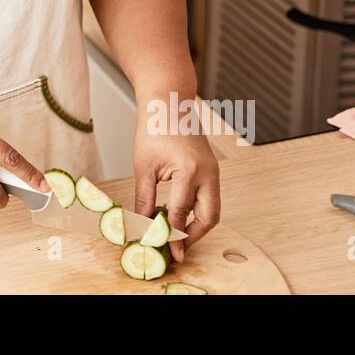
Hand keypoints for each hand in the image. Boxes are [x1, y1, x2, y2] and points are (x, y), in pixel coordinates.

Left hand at [131, 116, 219, 262]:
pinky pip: (209, 197)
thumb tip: (140, 226)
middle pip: (209, 217)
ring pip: (212, 209)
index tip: (167, 252)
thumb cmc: (154, 127)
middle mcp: (208, 173)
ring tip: (175, 235)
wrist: (168, 101)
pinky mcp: (211, 170)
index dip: (173, 235)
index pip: (182, 212)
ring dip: (196, 225)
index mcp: (190, 170)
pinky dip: (197, 210)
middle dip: (193, 236)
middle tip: (176, 249)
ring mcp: (213, 171)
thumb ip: (144, 199)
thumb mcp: (144, 167)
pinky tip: (178, 215)